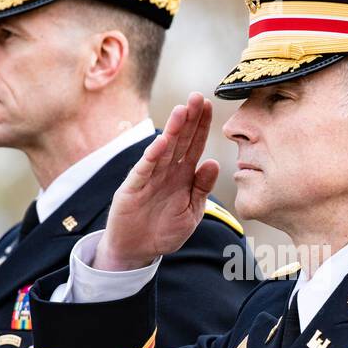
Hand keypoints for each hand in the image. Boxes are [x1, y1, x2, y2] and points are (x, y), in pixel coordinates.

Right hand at [94, 93, 219, 270]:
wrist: (138, 251)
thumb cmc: (165, 230)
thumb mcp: (191, 211)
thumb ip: (202, 188)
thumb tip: (214, 162)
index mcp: (183, 175)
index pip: (194, 145)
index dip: (201, 126)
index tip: (209, 105)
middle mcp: (166, 171)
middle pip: (180, 140)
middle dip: (188, 119)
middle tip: (196, 97)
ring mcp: (149, 178)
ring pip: (163, 150)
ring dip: (172, 131)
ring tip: (181, 111)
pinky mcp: (133, 189)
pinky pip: (144, 170)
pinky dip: (152, 157)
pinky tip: (161, 142)